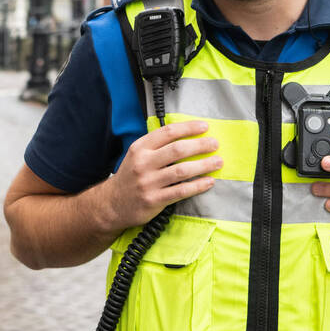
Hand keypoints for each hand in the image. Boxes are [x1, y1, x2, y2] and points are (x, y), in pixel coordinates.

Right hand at [101, 120, 220, 227]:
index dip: (189, 128)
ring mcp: (148, 182)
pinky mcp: (154, 200)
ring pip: (182, 170)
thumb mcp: (137, 155)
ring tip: (218, 162)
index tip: (204, 126)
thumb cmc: (130, 177)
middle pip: (178, 150)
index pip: (168, 132)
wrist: (111, 204)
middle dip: (200, 145)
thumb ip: (156, 145)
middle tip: (214, 144)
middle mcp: (143, 163)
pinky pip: (181, 191)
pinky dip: (198, 185)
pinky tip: (209, 181)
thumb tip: (186, 135)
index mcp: (140, 148)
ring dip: (204, 165)